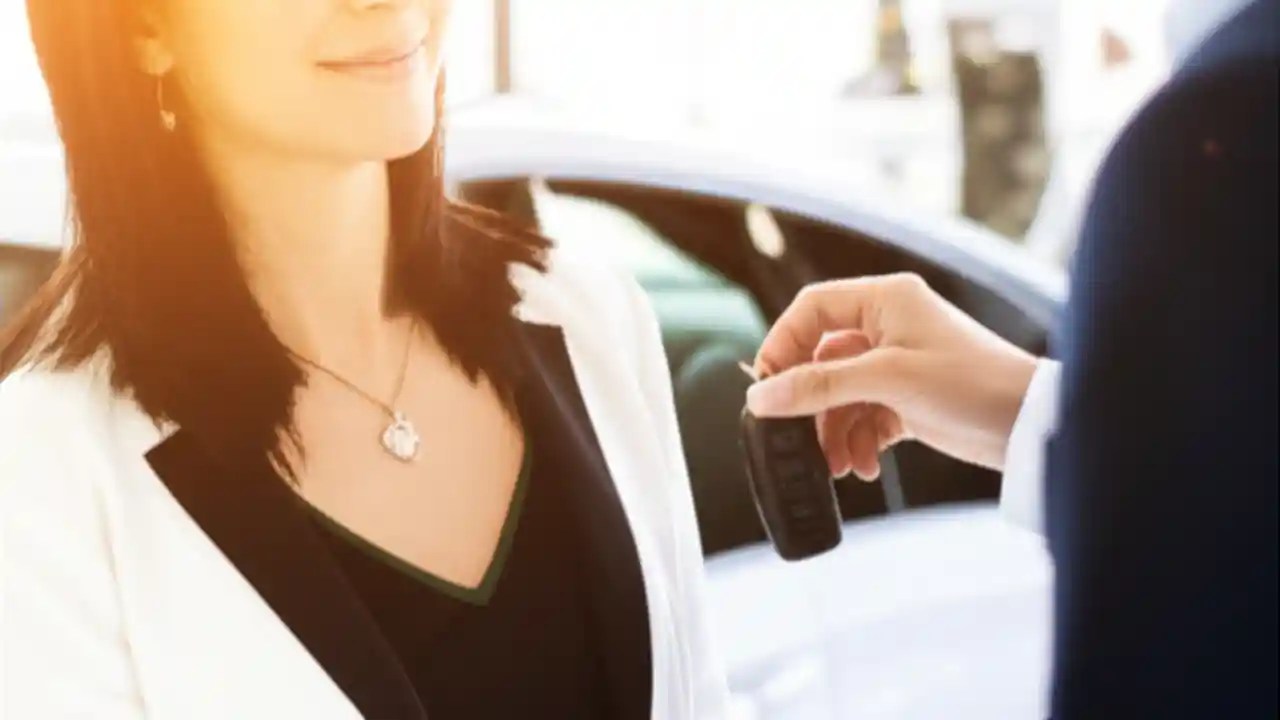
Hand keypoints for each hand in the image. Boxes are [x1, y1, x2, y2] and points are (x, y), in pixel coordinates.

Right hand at [747, 274, 1038, 477]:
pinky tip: (864, 464)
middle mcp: (888, 326)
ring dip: (833, 431)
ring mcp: (898, 363)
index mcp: (885, 300)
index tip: (766, 385)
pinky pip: (864, 417)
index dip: (782, 344)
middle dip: (811, 404)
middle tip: (795, 435)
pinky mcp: (908, 397)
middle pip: (821, 359)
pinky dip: (858, 441)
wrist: (1029, 426)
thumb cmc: (972, 384)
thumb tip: (762, 394)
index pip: (812, 309)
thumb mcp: (887, 381)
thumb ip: (820, 386)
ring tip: (837, 464)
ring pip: (840, 395)